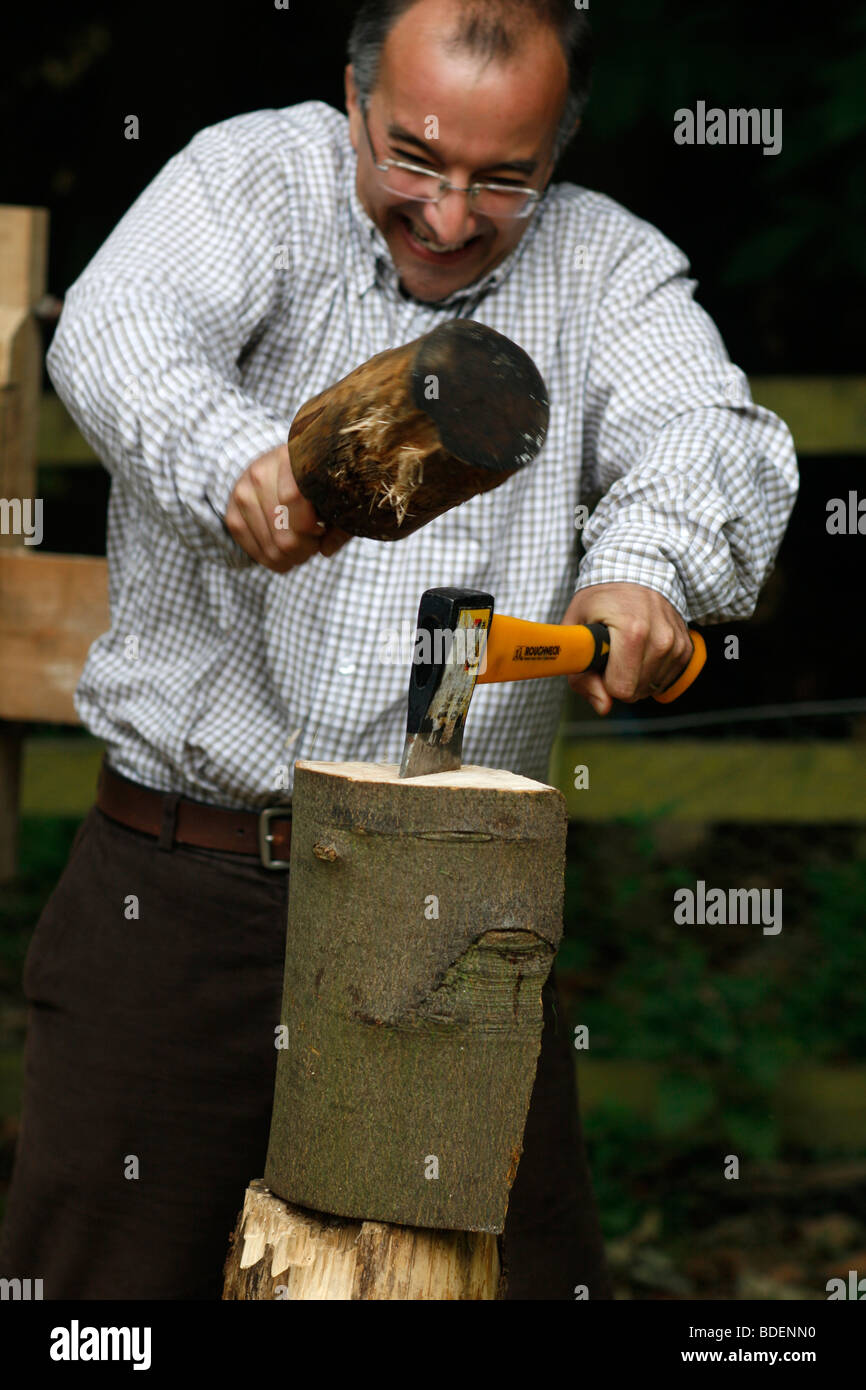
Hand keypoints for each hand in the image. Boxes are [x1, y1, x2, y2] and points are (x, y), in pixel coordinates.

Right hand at [225, 443, 350, 571]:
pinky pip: (251, 549)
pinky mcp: (232, 510)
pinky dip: (271, 560)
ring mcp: (242, 491)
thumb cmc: (315, 485)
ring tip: (300, 549)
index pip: (292, 499)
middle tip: (312, 546)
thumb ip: (340, 521)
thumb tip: (326, 550)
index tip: (320, 530)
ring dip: (289, 558)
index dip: (310, 526)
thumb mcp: (333, 495)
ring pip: (268, 545)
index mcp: (289, 459)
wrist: (278, 469)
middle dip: (303, 549)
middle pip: (281, 529)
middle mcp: (260, 472)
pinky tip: (283, 555)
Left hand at [562, 582, 691, 715]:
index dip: (603, 681)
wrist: (635, 571)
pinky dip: (650, 671)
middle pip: (636, 691)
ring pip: (650, 688)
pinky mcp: (686, 648)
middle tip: (611, 652)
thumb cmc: (600, 600)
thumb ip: (581, 673)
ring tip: (627, 646)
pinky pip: (664, 680)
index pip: (621, 689)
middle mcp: (661, 638)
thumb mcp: (576, 628)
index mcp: (632, 630)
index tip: (600, 660)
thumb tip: (603, 706)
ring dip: (634, 675)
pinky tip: (642, 649)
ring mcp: (677, 643)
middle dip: (618, 679)